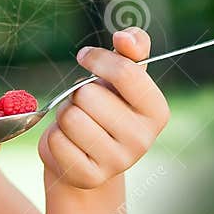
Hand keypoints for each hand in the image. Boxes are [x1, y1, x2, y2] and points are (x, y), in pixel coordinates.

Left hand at [37, 27, 169, 189]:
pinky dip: (55, 137)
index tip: (85, 56)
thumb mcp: (122, 75)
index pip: (126, 73)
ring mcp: (117, 162)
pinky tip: (70, 143)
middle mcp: (143, 139)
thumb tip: (126, 36)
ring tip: (77, 123)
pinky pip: (57, 141)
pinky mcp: (90, 177)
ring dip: (64, 114)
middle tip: (85, 105)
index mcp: (157, 111)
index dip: (98, 58)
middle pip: (88, 96)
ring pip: (70, 118)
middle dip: (77, 94)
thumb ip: (132, 48)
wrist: (89, 154)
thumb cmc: (107, 106)